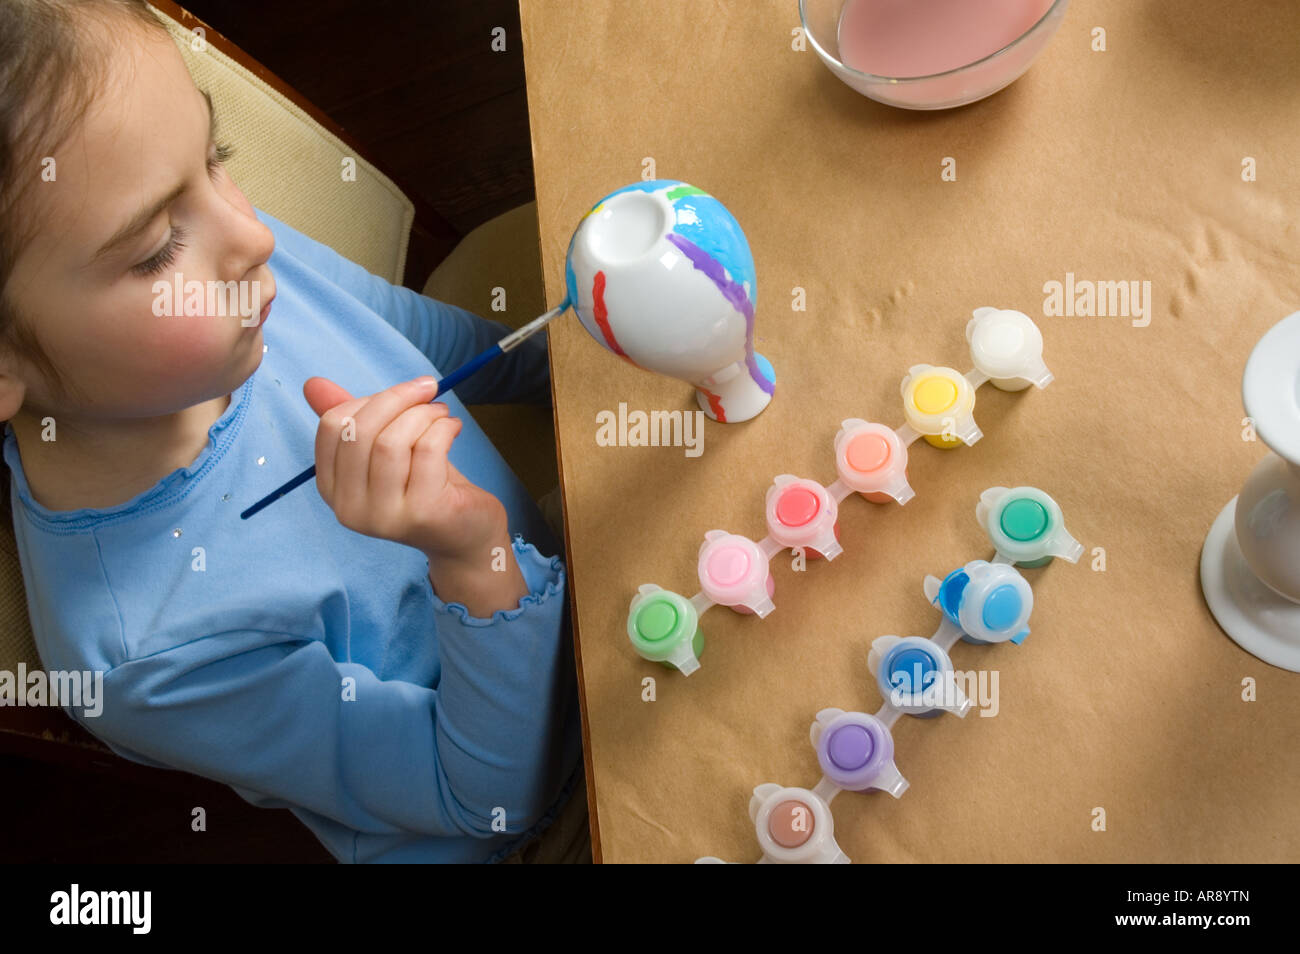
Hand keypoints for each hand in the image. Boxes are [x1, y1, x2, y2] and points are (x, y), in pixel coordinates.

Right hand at [303, 375, 507, 563]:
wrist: (466, 534)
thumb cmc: (424, 484)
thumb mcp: (384, 448)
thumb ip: (352, 419)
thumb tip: (313, 383)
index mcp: (332, 488)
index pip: (332, 427)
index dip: (368, 399)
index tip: (404, 390)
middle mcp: (348, 508)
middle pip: (360, 432)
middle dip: (398, 398)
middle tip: (429, 390)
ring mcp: (383, 516)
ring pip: (392, 441)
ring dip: (423, 414)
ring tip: (442, 414)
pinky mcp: (421, 514)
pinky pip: (426, 451)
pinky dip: (443, 428)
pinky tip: (454, 429)